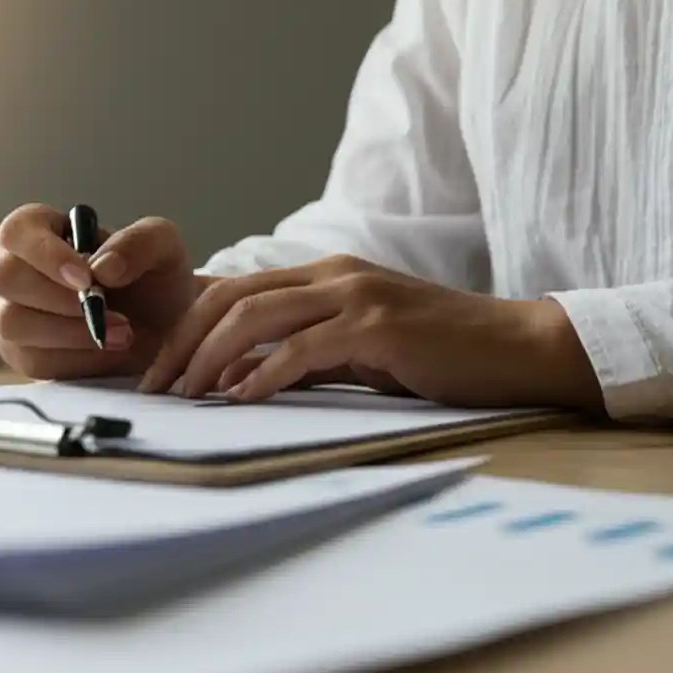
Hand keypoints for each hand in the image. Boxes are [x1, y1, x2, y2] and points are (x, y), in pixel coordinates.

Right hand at [0, 203, 197, 377]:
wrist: (166, 332)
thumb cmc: (155, 281)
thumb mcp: (164, 248)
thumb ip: (139, 243)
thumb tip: (102, 267)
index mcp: (44, 230)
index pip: (17, 231)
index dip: (44, 253)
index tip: (85, 277)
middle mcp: (18, 269)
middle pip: (3, 276)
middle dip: (56, 298)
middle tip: (104, 311)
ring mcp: (13, 312)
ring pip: (12, 322)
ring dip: (68, 332)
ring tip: (120, 334)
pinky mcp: (23, 354)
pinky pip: (30, 360)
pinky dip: (73, 359)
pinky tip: (106, 352)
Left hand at [138, 255, 602, 408]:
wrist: (514, 347)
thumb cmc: (436, 354)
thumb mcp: (357, 351)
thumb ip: (302, 357)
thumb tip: (240, 379)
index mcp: (323, 275)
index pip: (233, 290)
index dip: (188, 328)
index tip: (163, 370)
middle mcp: (332, 274)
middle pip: (230, 297)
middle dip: (183, 342)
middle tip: (158, 385)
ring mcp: (354, 294)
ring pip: (256, 316)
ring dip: (211, 357)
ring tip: (188, 394)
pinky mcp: (376, 325)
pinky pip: (302, 348)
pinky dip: (264, 373)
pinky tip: (241, 398)